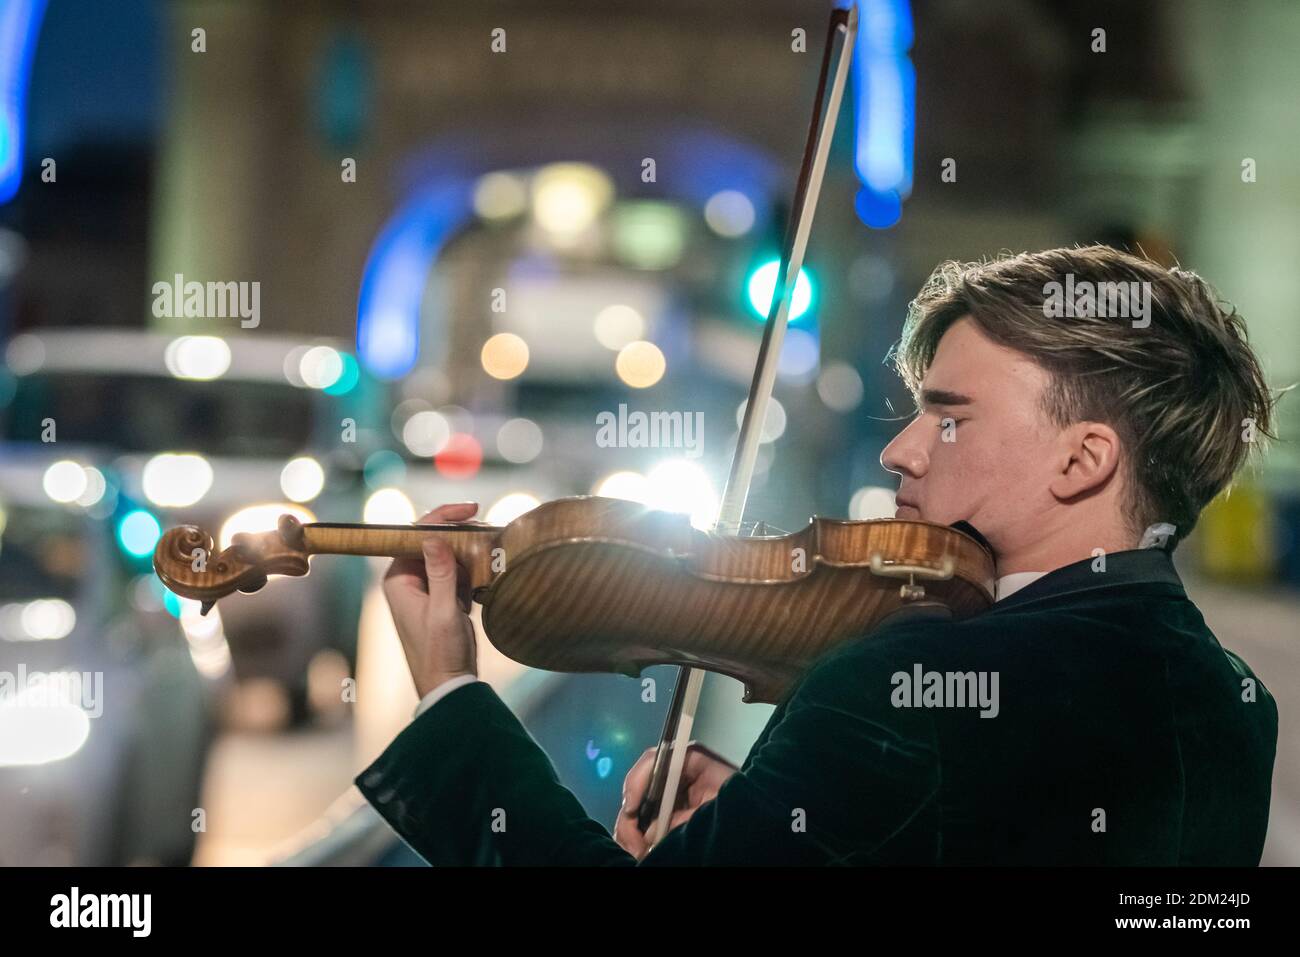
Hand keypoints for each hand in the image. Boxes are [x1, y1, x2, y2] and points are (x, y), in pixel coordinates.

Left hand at [382, 503, 479, 697]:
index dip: (442, 517)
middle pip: (432, 542)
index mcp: (399, 580)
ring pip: (448, 556)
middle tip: (485, 528)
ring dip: (469, 552)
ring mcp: (425, 589)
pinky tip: (486, 572)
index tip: (470, 511)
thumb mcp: (443, 612)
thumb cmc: (440, 653)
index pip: (415, 535)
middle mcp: (408, 580)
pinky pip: (457, 573)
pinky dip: (472, 570)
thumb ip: (441, 573)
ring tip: (490, 549)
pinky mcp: (442, 598)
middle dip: (459, 534)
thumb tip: (434, 536)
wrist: (449, 684)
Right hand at [614, 742, 738, 859]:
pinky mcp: (670, 807)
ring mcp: (672, 789)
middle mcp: (677, 770)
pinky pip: (647, 817)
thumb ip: (683, 819)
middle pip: (641, 785)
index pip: (655, 759)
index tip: (631, 808)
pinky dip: (639, 833)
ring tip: (636, 850)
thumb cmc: (743, 802)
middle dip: (631, 814)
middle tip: (633, 842)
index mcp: (690, 759)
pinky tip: (640, 847)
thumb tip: (650, 834)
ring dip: (631, 827)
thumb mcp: (716, 809)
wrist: (757, 813)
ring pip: (639, 804)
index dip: (637, 782)